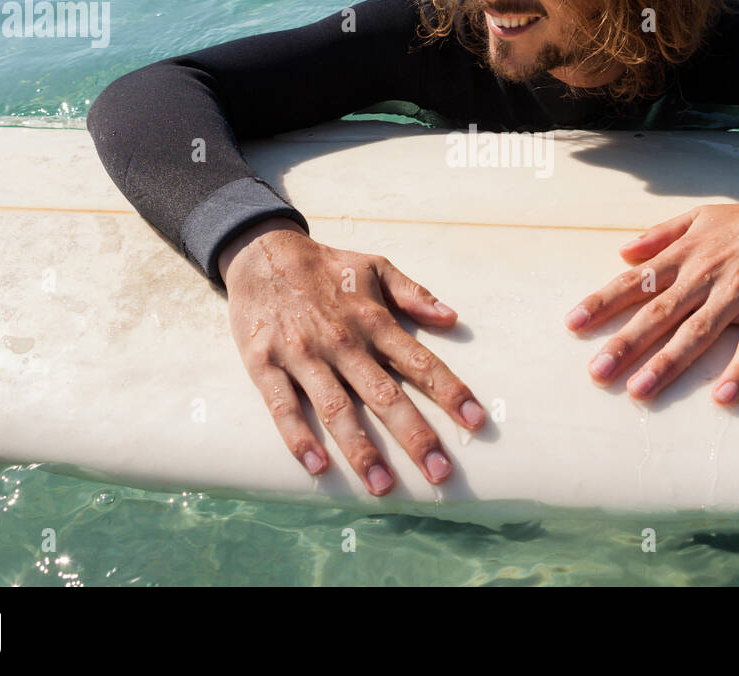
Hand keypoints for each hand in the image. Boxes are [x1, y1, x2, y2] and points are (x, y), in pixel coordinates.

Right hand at [218, 218, 486, 495]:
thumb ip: (415, 294)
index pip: (420, 362)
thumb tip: (452, 317)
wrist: (261, 253)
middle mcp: (343, 342)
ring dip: (361, 450)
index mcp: (373, 321)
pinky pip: (283, 407)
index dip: (451, 392)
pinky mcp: (265, 365)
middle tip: (440, 472)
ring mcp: (303, 356)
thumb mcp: (377, 267)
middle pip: (385, 396)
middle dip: (415, 436)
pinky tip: (318, 467)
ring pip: (337, 410)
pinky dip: (299, 437)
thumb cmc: (326, 266)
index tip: (476, 421)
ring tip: (382, 486)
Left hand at [564, 182, 738, 404]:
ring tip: (641, 392)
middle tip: (597, 373)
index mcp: (685, 256)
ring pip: (698, 332)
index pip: (635, 282)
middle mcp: (706, 275)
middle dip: (625, 343)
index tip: (572, 324)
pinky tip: (723, 397)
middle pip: (659, 313)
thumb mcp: (700, 216)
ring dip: (669, 363)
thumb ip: (660, 235)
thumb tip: (622, 252)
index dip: (602, 302)